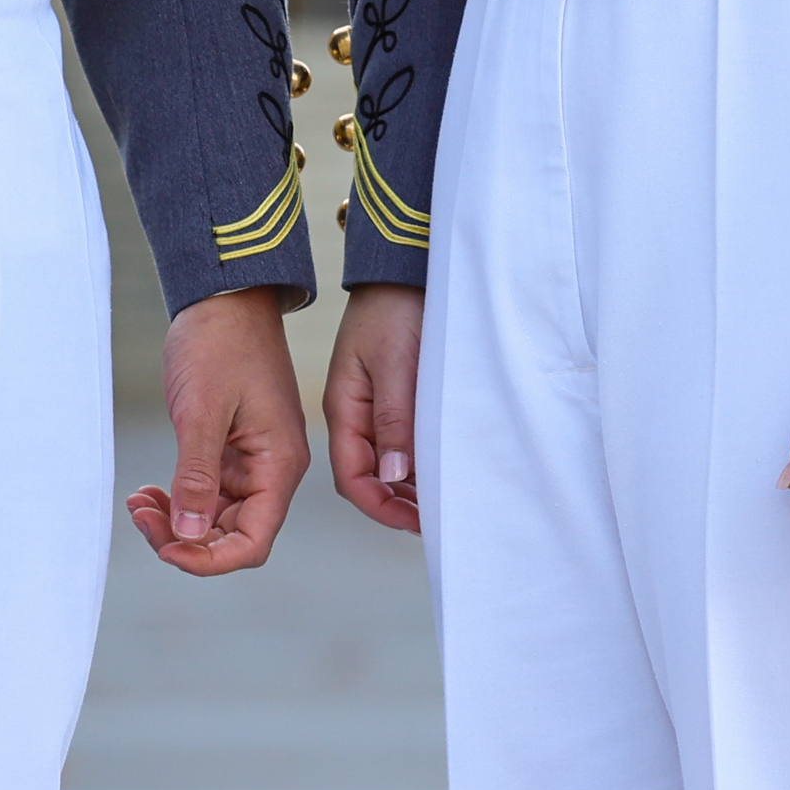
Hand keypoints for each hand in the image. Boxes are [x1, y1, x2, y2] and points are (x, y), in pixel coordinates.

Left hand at [127, 287, 307, 576]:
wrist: (223, 297)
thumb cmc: (220, 344)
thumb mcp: (202, 411)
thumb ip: (197, 476)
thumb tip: (189, 535)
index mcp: (279, 464)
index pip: (253, 541)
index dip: (210, 559)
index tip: (167, 549)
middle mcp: (271, 469)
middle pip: (232, 535)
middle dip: (185, 538)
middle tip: (141, 517)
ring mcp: (251, 460)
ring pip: (215, 517)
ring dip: (177, 520)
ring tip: (139, 502)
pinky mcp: (230, 449)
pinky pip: (206, 491)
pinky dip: (178, 497)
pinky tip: (150, 490)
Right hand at [320, 284, 423, 536]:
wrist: (403, 267)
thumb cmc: (395, 309)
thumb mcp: (396, 365)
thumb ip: (393, 420)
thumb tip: (392, 475)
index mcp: (345, 410)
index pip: (353, 478)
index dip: (380, 506)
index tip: (415, 522)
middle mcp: (357, 414)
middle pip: (370, 476)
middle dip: (398, 504)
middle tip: (437, 519)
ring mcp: (375, 405)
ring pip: (388, 461)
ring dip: (411, 485)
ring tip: (444, 499)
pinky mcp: (395, 395)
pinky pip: (403, 439)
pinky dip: (420, 459)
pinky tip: (442, 466)